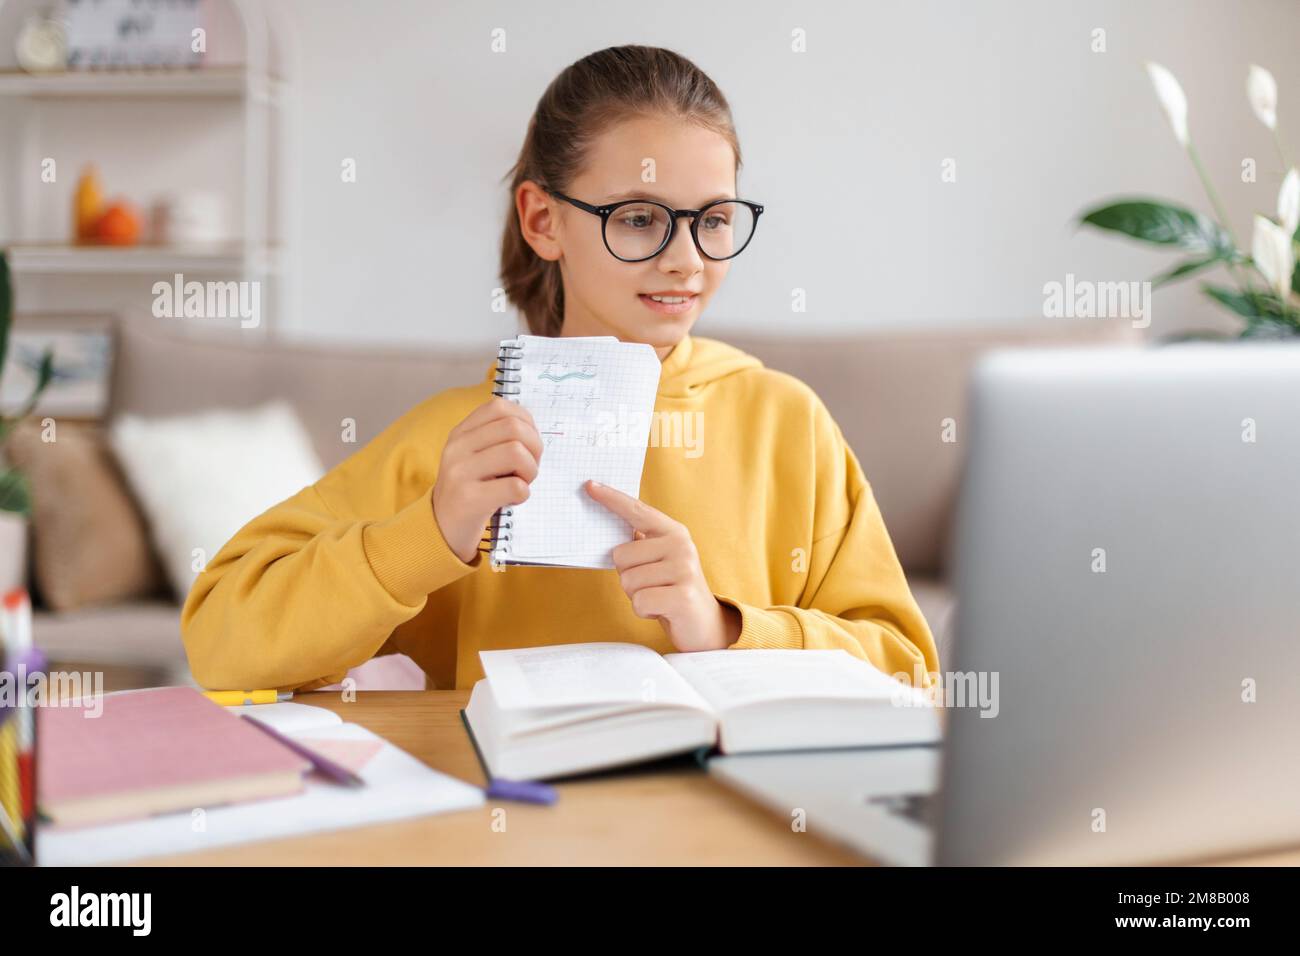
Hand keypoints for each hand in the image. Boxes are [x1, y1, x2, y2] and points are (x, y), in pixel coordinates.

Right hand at [433, 397, 542, 562]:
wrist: (441, 531)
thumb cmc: (470, 491)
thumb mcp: (474, 458)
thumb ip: (496, 439)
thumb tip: (532, 429)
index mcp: (460, 433)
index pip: (499, 406)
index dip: (525, 422)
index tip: (527, 443)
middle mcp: (457, 448)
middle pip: (513, 428)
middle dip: (534, 447)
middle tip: (529, 468)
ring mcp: (460, 473)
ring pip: (516, 453)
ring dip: (530, 471)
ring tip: (521, 483)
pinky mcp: (469, 499)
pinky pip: (515, 486)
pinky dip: (523, 494)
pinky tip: (513, 500)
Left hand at [584, 479, 741, 651]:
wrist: (706, 626)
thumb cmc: (672, 591)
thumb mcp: (659, 561)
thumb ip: (640, 544)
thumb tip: (607, 527)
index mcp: (673, 532)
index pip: (637, 512)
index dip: (612, 499)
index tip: (589, 486)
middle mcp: (681, 546)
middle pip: (620, 556)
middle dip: (628, 577)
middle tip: (652, 586)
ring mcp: (684, 570)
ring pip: (627, 581)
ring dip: (637, 596)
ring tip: (658, 597)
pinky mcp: (683, 597)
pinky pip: (639, 602)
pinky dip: (644, 611)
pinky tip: (662, 610)